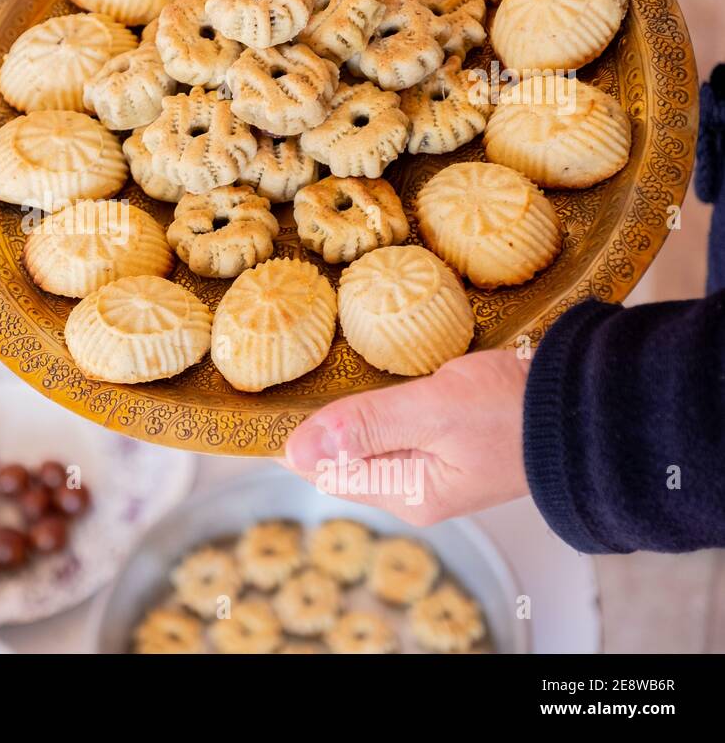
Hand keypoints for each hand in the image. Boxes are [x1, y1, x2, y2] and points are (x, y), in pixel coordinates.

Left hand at [282, 349, 529, 524]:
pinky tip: (375, 377)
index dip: (291, 433)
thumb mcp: (431, 412)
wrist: (587, 408)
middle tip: (297, 369)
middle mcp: (412, 490)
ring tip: (327, 367)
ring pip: (366, 439)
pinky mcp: (448, 445)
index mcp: (404, 492)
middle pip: (340, 455)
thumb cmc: (513, 411)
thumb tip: (294, 449)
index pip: (320, 468)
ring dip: (349, 409)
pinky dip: (379, 404)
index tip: (272, 393)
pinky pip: (394, 428)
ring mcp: (431, 470)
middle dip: (319, 420)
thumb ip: (363, 426)